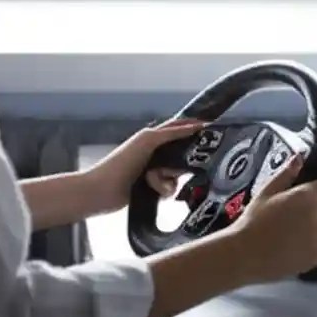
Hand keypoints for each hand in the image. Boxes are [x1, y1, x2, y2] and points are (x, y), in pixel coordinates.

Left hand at [84, 117, 208, 215]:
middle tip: (187, 165)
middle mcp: (157, 153)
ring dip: (170, 178)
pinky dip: (165, 189)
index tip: (215, 130)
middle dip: (185, 160)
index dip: (196, 128)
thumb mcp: (148, 141)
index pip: (181, 128)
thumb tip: (196, 126)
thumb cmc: (123, 162)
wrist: (102, 190)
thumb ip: (172, 132)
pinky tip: (155, 191)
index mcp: (154, 137)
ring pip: (179, 173)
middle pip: (184, 154)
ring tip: (155, 181)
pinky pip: (171, 188)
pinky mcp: (153, 189)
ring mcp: (156, 171)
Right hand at [228, 153, 316, 283]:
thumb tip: (299, 158)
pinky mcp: (316, 257)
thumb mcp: (266, 193)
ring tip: (303, 230)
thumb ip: (286, 175)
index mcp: (306, 196)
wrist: (243, 255)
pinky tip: (298, 247)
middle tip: (309, 213)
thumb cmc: (252, 220)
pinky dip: (315, 247)